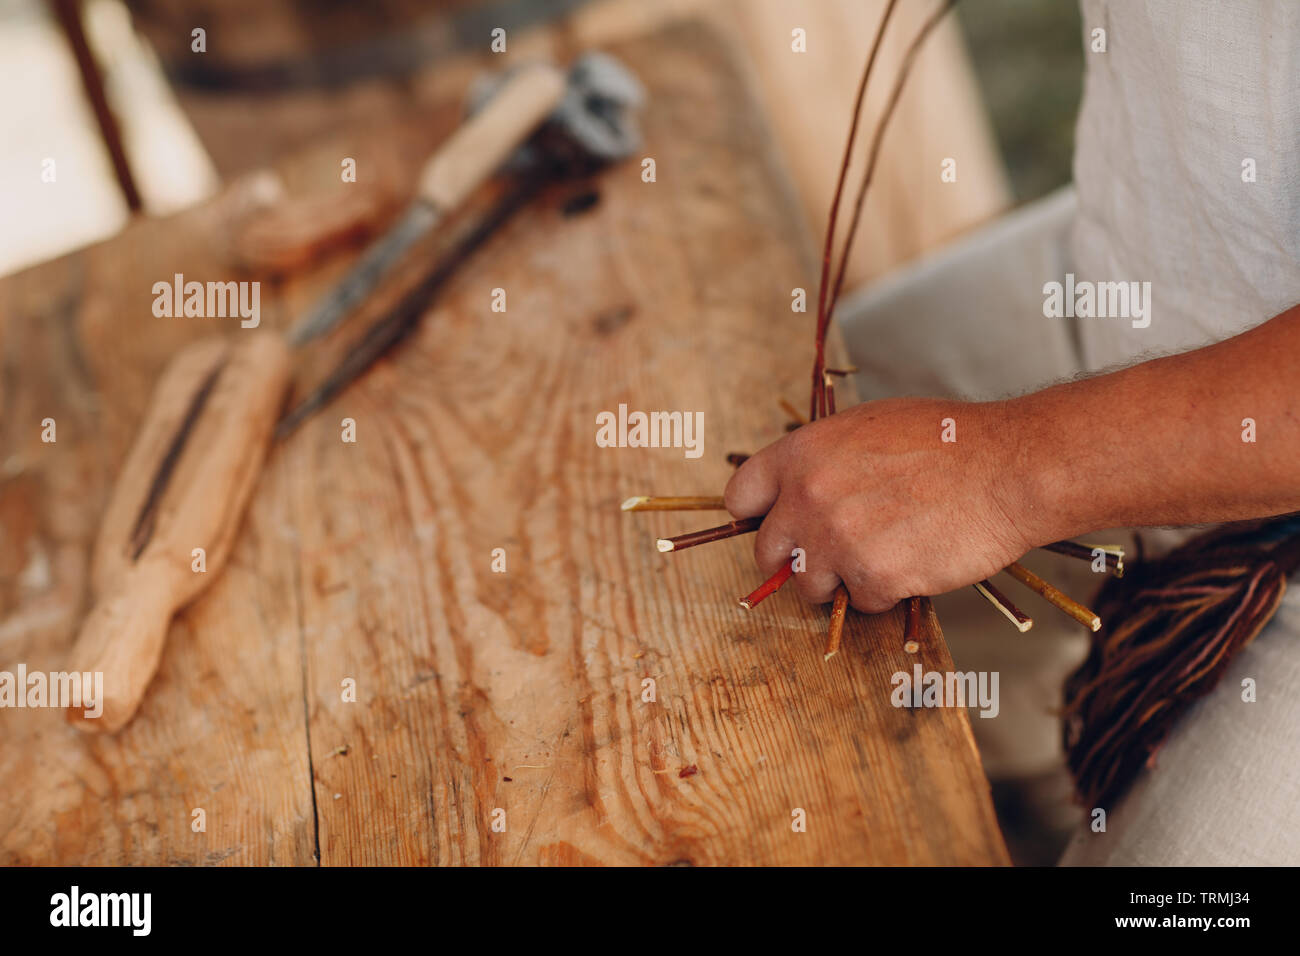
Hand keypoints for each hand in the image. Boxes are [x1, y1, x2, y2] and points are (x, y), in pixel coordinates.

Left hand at [724, 397, 1036, 611]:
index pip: (740, 497)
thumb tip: (794, 490)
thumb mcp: (866, 427)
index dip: (758, 517)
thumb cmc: (947, 440)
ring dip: (839, 580)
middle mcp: (809, 498)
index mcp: (801, 455)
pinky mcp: (874, 577)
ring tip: (881, 553)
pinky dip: (883, 592)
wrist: (1006, 467)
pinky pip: (859, 602)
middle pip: (766, 554)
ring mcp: (838, 541)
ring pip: (809, 587)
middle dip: (794, 559)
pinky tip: (912, 562)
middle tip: (830, 554)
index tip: (775, 526)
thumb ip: (820, 460)